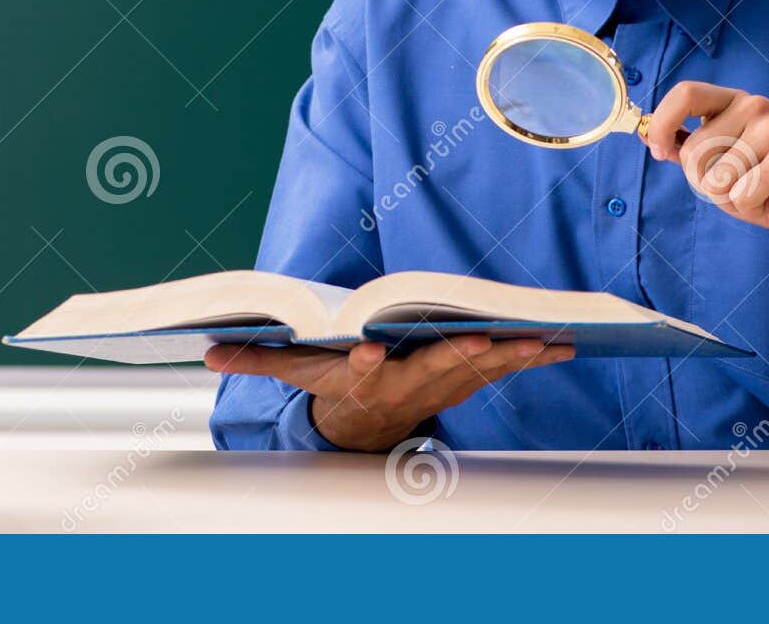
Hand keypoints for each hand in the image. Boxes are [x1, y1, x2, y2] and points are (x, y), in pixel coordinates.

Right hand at [204, 335, 573, 451]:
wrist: (370, 428)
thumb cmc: (336, 384)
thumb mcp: (295, 372)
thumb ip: (256, 358)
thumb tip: (205, 351)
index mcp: (362, 375)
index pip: (358, 369)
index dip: (361, 361)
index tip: (365, 351)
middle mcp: (405, 383)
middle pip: (434, 368)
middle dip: (462, 355)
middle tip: (488, 340)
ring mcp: (441, 385)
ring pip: (478, 370)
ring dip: (512, 357)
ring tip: (546, 340)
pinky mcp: (466, 380)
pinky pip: (501, 367)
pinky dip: (532, 357)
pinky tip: (563, 343)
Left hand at [643, 81, 768, 258]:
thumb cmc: (758, 184)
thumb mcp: (712, 164)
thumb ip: (682, 147)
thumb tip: (645, 133)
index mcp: (730, 101)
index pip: (685, 93)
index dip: (663, 124)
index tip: (660, 152)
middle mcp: (753, 105)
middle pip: (694, 148)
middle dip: (703, 180)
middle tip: (735, 182)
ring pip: (715, 176)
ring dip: (727, 196)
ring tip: (754, 189)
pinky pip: (741, 193)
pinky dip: (748, 205)